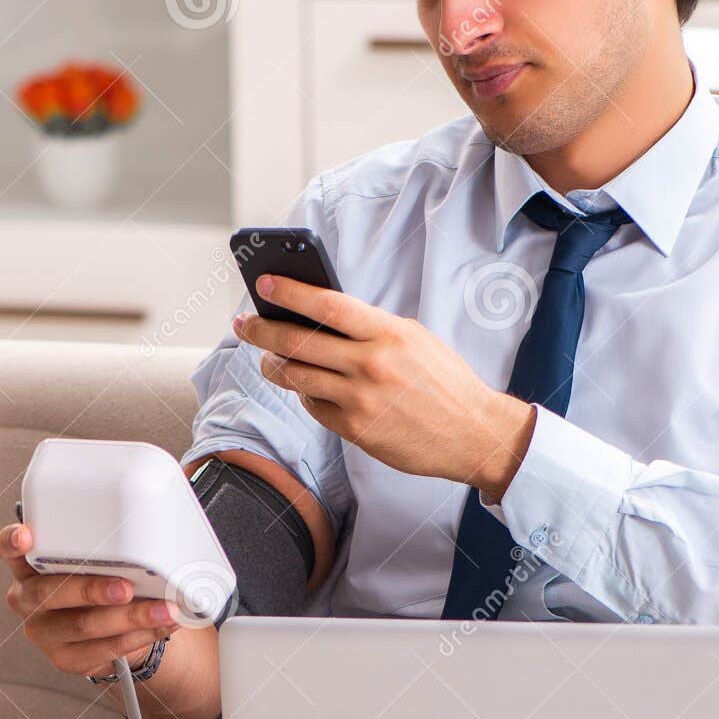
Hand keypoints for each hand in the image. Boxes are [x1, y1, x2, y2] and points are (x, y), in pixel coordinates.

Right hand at [0, 522, 176, 677]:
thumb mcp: (95, 561)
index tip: (25, 535)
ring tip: (162, 609)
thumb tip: (147, 536)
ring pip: (83, 625)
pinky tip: (160, 625)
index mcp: (29, 566)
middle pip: (50, 592)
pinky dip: (139, 636)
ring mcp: (43, 631)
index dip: (12, 542)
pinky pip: (103, 649)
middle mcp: (29, 599)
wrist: (112, 629)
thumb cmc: (100, 583)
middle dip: (92, 590)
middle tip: (126, 588)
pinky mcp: (64, 659)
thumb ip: (104, 550)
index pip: (8, 550)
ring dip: (129, 617)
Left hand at [233, 275, 535, 501]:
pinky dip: (304, 393)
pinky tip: (304, 385)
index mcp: (388, 334)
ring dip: (274, 365)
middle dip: (262, 330)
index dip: (289, 292)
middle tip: (245, 324)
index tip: (264, 284)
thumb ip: (371, 328)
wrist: (473, 433)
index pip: (326, 305)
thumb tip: (323, 316)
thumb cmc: (445, 382)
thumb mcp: (414, 339)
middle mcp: (370, 365)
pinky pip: (314, 406)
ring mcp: (360, 400)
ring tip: (268, 358)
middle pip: (298, 342)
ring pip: (297, 376)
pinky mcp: (356, 430)